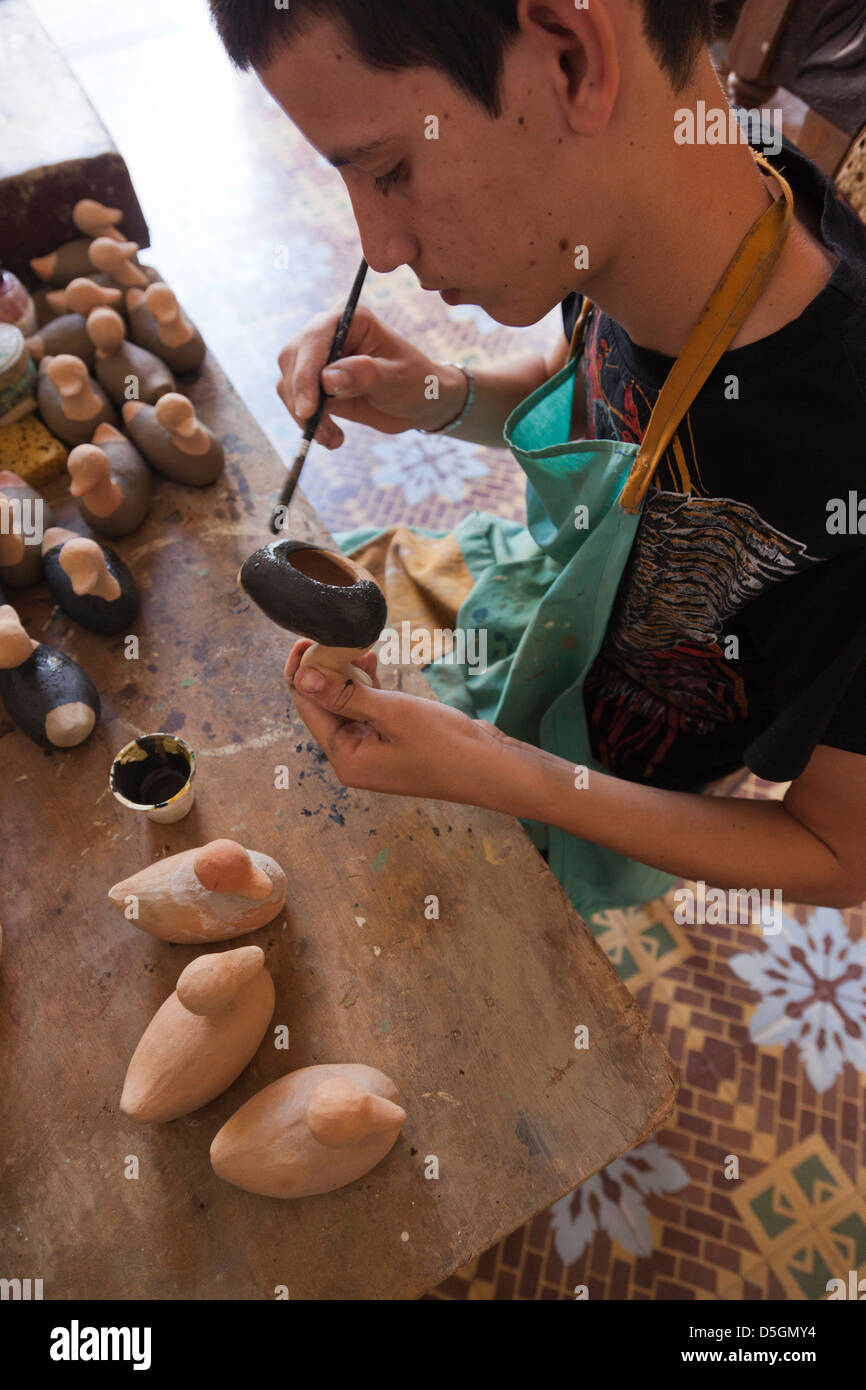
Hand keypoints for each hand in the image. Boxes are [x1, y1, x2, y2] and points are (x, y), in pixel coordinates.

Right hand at [276, 304, 466, 448]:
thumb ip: (365, 375)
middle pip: (292, 359)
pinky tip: (331, 438)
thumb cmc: (414, 382)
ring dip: (305, 416)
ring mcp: (316, 357)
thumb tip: (327, 379)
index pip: (314, 339)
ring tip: (333, 438)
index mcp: (350, 318)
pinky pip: (295, 402)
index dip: (305, 373)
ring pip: (288, 383)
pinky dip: (308, 423)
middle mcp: (327, 331)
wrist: (418, 402)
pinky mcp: (313, 383)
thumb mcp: (397, 378)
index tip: (309, 409)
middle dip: (300, 398)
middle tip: (320, 430)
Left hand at [285, 639, 541, 809]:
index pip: (309, 708)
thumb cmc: (444, 744)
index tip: (308, 638)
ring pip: (346, 706)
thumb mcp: (392, 713)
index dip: (304, 672)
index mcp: (345, 758)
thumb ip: (346, 694)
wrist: (489, 767)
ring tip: (355, 645)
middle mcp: (353, 759)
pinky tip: (372, 663)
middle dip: (326, 671)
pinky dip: (367, 688)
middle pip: (324, 707)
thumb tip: (303, 678)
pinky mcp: (389, 743)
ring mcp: (371, 752)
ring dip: (348, 676)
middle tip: (333, 635)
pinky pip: (367, 711)